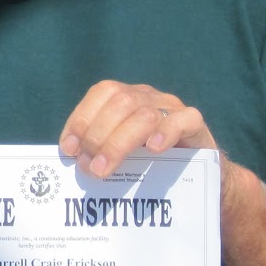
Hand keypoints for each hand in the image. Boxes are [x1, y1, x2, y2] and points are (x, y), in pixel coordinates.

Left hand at [58, 80, 217, 178]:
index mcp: (127, 97)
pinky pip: (183, 120)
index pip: (101, 93)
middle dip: (97, 135)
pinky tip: (153, 150)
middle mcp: (148, 97)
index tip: (68, 149)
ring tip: (104, 169)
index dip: (82, 118)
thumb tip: (72, 158)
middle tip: (87, 167)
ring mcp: (173, 108)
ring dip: (119, 142)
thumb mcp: (122, 152)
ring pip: (145, 114)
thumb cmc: (150, 161)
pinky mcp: (195, 124)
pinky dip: (166, 133)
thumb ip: (99, 149)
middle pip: (120, 103)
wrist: (197, 173)